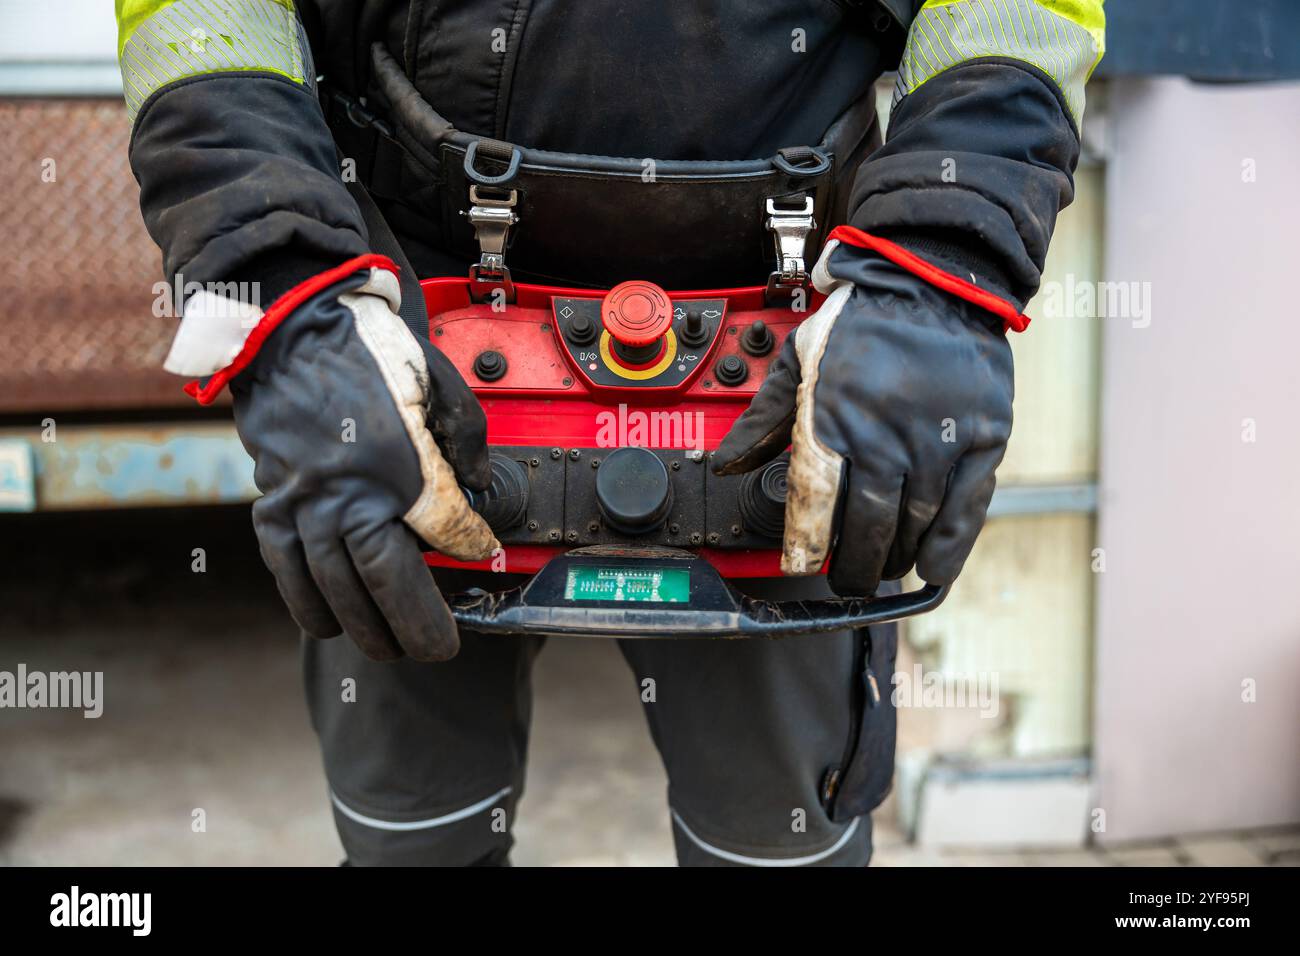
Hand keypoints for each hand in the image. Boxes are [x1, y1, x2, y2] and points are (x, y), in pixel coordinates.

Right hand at [231, 267, 497, 659]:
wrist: (292, 325)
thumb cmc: (368, 350)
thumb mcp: (439, 382)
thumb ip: (465, 442)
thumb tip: (473, 492)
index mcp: (397, 463)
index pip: (445, 530)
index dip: (468, 550)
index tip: (480, 555)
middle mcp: (347, 492)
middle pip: (386, 581)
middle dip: (415, 625)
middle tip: (437, 648)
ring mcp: (303, 502)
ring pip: (335, 588)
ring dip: (364, 628)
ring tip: (389, 648)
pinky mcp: (271, 502)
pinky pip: (286, 570)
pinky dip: (307, 604)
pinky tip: (328, 622)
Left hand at [712, 242, 1013, 595]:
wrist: (933, 281)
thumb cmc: (860, 324)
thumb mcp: (797, 361)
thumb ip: (762, 418)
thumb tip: (723, 463)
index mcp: (834, 419)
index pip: (816, 504)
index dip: (808, 545)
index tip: (802, 566)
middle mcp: (886, 437)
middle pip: (867, 527)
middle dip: (854, 566)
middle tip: (847, 582)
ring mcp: (938, 442)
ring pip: (914, 524)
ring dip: (896, 557)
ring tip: (883, 570)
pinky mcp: (983, 440)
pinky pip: (966, 509)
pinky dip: (949, 547)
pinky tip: (933, 568)